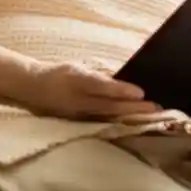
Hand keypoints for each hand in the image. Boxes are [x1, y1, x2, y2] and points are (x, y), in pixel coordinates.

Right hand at [18, 60, 161, 120]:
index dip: (120, 90)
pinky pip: (103, 122)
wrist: (33, 88)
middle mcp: (79, 100)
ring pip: (109, 116)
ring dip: (131, 117)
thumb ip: (97, 75)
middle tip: (156, 108)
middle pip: (110, 106)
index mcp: (78, 81)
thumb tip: (121, 81)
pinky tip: (134, 122)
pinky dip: (120, 121)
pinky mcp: (80, 123)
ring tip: (151, 116)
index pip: (102, 86)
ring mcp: (80, 114)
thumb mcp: (76, 67)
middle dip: (134, 108)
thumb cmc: (59, 74)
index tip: (141, 92)